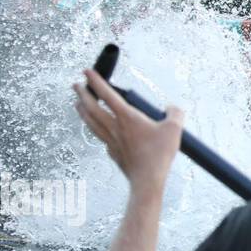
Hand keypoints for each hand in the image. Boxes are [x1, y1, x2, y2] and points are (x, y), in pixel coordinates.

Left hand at [73, 69, 182, 194]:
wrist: (147, 180)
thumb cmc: (160, 154)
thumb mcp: (174, 129)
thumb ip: (175, 113)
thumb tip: (171, 107)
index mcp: (127, 117)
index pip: (108, 94)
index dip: (96, 81)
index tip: (88, 71)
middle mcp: (115, 127)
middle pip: (92, 107)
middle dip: (82, 94)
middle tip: (75, 85)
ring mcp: (111, 140)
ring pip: (91, 122)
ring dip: (82, 110)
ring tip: (77, 103)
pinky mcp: (112, 151)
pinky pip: (99, 135)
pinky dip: (94, 127)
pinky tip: (96, 127)